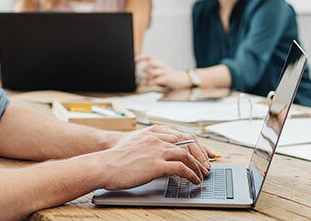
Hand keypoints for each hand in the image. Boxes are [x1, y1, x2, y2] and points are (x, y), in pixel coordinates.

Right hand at [95, 125, 216, 190]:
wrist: (103, 165)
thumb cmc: (115, 158)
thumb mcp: (134, 144)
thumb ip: (149, 145)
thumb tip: (161, 155)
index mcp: (152, 131)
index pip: (181, 134)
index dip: (196, 144)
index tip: (204, 152)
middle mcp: (156, 137)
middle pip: (187, 142)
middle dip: (201, 154)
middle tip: (207, 165)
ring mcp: (157, 149)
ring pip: (187, 154)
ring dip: (198, 165)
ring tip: (202, 174)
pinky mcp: (156, 164)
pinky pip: (181, 167)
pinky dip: (191, 174)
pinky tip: (193, 180)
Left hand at [136, 55, 191, 88]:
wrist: (181, 80)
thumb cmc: (168, 76)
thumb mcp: (159, 71)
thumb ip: (149, 71)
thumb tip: (139, 72)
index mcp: (159, 62)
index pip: (149, 56)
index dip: (141, 57)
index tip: (135, 61)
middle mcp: (161, 65)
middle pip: (150, 63)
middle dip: (144, 70)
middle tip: (142, 75)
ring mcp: (164, 71)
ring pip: (152, 71)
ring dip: (147, 77)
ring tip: (147, 80)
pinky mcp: (166, 78)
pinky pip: (155, 80)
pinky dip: (150, 83)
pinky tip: (150, 84)